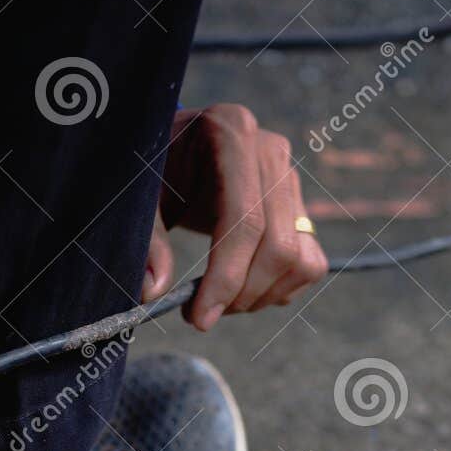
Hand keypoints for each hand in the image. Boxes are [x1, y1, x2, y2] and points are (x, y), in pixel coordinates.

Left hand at [145, 103, 328, 329]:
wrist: (175, 151)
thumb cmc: (155, 169)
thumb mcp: (140, 196)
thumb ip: (145, 239)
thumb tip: (153, 290)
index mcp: (231, 132)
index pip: (245, 220)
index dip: (226, 278)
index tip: (201, 318)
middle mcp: (270, 151)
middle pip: (278, 246)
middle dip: (242, 295)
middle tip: (203, 314)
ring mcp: (291, 178)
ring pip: (300, 260)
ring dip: (262, 297)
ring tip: (221, 300)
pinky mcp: (300, 205)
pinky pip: (310, 262)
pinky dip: (280, 289)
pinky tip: (244, 288)